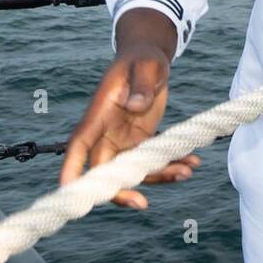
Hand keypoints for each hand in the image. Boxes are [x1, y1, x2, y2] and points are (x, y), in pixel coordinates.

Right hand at [59, 11, 199, 208]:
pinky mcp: (140, 141)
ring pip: (133, 170)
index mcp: (99, 113)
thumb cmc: (143, 58)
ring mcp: (122, 139)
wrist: (150, 59)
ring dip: (158, 177)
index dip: (71, 170)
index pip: (79, 144)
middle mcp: (106, 132)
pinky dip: (170, 165)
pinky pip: (152, 161)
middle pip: (104, 170)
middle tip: (143, 204)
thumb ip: (141, 84)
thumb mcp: (146, 65)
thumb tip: (136, 105)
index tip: (70, 193)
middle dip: (120, 190)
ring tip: (187, 171)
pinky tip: (192, 162)